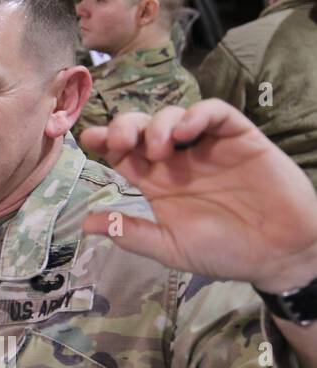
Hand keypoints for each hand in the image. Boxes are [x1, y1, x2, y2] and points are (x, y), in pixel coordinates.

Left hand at [79, 101, 316, 292]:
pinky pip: (215, 112)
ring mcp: (208, 146)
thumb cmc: (225, 252)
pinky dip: (197, 114)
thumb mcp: (171, 247)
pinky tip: (186, 131)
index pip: (122, 152)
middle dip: (124, 126)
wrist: (281, 255)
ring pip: (173, 115)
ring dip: (158, 124)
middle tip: (121, 142)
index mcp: (156, 182)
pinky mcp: (240, 137)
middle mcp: (178, 159)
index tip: (89, 139)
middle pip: (141, 127)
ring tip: (159, 150)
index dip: (104, 141)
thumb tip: (86, 224)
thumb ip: (132, 234)